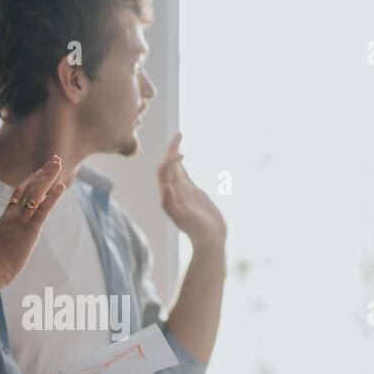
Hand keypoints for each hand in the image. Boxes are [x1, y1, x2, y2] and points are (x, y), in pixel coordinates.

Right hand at [0, 156, 66, 290]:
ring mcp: (21, 220)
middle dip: (43, 172)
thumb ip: (5, 240)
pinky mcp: (30, 230)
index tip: (39, 170)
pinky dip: (52, 196)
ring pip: (36, 192)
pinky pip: (43, 209)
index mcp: (5, 218)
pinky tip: (61, 186)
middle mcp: (13, 214)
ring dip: (49, 176)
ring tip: (58, 162)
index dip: (30, 180)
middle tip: (54, 159)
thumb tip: (8, 245)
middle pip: (29, 187)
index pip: (18, 193)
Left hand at [158, 132, 225, 247]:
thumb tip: (166, 186)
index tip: (183, 154)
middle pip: (166, 166)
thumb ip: (174, 205)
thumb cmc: (199, 232)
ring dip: (174, 152)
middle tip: (179, 133)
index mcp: (168, 197)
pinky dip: (181, 162)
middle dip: (170, 149)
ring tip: (179, 135)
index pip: (163, 172)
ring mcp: (181, 192)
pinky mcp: (191, 193)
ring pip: (174, 168)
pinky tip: (183, 154)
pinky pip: (182, 173)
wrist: (210, 239)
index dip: (170, 160)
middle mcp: (172, 193)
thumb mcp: (186, 219)